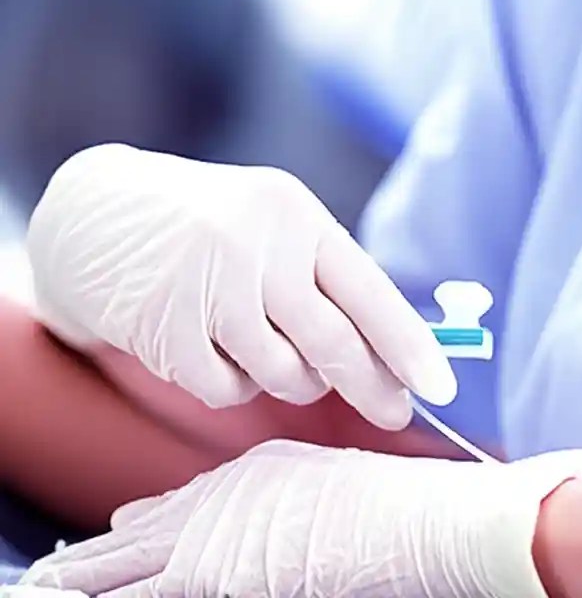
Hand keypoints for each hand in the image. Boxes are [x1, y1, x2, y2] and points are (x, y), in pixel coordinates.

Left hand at [22, 441, 581, 597]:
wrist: (437, 519)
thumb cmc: (414, 512)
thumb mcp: (345, 495)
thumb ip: (298, 509)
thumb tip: (276, 531)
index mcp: (262, 474)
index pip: (183, 506)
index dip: (140, 530)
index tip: (111, 539)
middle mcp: (234, 498)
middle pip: (147, 533)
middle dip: (98, 558)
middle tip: (54, 574)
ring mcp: (229, 536)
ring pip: (134, 565)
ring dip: (89, 581)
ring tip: (50, 590)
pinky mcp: (231, 574)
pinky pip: (157, 592)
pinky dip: (121, 597)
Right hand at [27, 145, 456, 429]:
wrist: (92, 214)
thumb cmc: (210, 231)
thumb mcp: (275, 229)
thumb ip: (329, 282)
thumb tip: (396, 356)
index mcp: (296, 215)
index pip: (370, 293)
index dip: (409, 347)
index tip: (442, 388)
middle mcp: (256, 244)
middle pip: (334, 343)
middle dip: (372, 387)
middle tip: (395, 413)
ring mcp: (207, 283)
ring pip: (282, 373)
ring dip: (289, 379)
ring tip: (266, 348)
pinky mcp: (164, 323)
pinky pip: (226, 388)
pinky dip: (231, 385)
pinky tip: (214, 351)